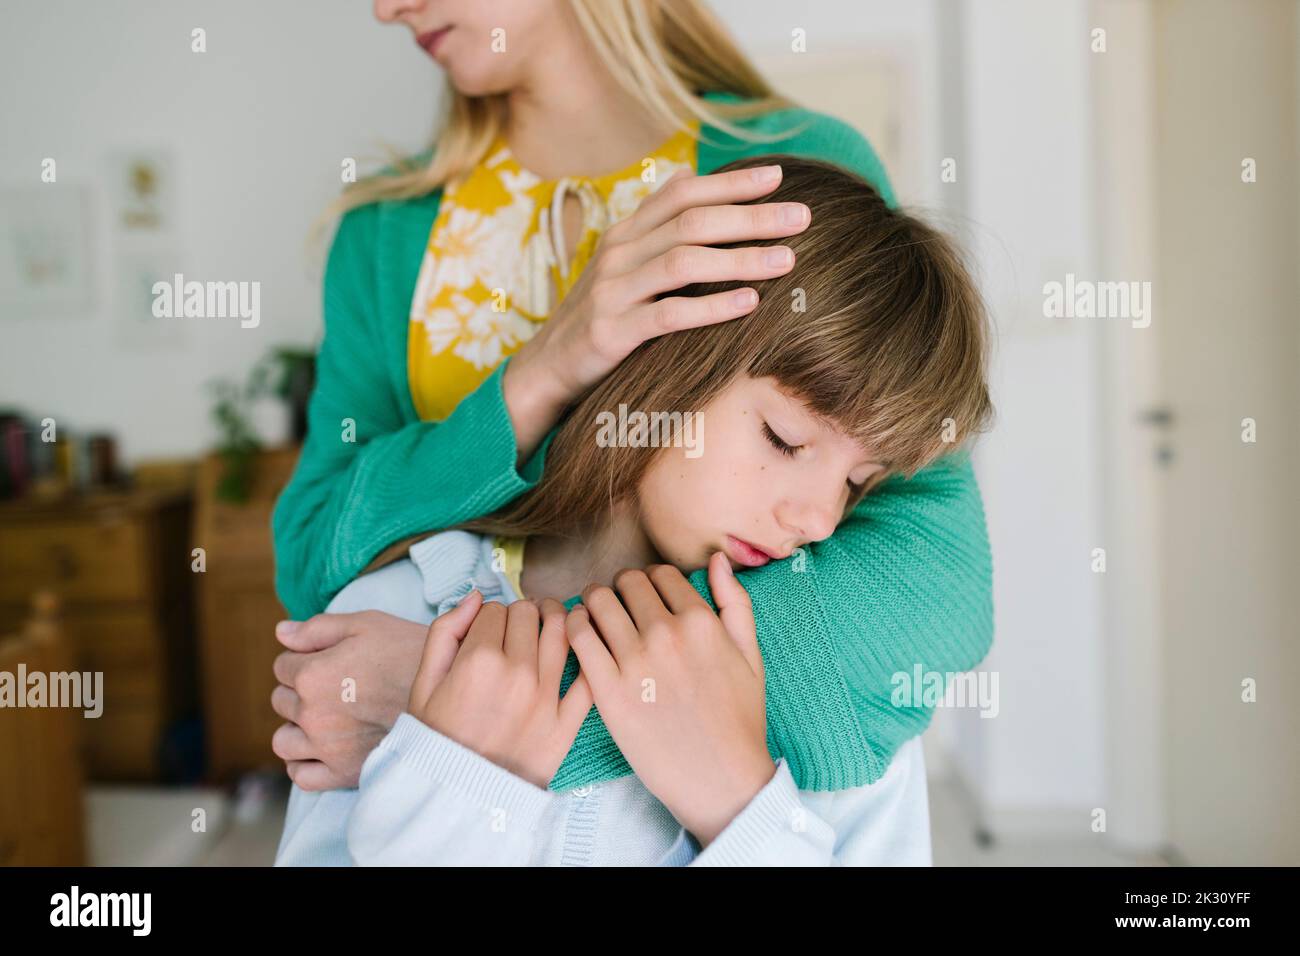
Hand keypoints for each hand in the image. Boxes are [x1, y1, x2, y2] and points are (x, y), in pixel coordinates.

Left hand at [271, 610, 426, 789]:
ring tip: (322, 718)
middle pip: (281, 701)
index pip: (282, 666)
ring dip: (296, 727)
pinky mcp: (344, 772)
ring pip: (284, 741)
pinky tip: (321, 749)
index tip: (326, 659)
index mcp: (312, 674)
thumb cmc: (410, 652)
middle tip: (331, 685)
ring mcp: (327, 747)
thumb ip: (318, 629)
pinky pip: (303, 776)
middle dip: (299, 689)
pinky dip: (304, 763)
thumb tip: (281, 632)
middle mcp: (312, 714)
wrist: (451, 693)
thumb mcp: (367, 624)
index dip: (302, 657)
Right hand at [409, 591, 593, 789]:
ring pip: (563, 632)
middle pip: (530, 613)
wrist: (455, 797)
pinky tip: (576, 655)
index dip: (489, 616)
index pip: (496, 608)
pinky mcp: (566, 724)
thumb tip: (476, 595)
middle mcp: (516, 674)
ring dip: (556, 622)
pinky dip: (586, 659)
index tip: (487, 630)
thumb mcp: (424, 682)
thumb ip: (446, 631)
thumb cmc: (437, 737)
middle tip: (515, 630)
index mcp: (477, 661)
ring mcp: (545, 700)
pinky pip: (587, 677)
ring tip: (546, 630)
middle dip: (520, 615)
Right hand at [502, 163, 808, 460]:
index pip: (683, 193)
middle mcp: (619, 254)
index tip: (779, 177)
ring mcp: (613, 292)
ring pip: (684, 263)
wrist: (547, 367)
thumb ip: (655, 222)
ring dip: (740, 259)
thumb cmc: (600, 314)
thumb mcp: (623, 263)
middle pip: (692, 223)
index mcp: (626, 233)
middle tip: (802, 217)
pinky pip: (669, 314)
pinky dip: (712, 307)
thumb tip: (687, 172)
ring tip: (787, 260)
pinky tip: (750, 303)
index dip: (731, 183)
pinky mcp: (613, 332)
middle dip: (751, 217)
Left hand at [565, 553, 775, 846]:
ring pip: (598, 602)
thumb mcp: (751, 656)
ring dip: (594, 603)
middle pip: (627, 582)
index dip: (651, 581)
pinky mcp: (609, 691)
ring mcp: (635, 662)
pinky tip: (582, 636)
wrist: (721, 779)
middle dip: (622, 589)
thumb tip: (716, 561)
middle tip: (619, 606)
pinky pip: (578, 637)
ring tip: (597, 618)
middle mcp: (667, 635)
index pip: (661, 574)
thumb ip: (735, 603)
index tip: (646, 597)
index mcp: (702, 622)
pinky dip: (574, 626)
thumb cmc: (738, 720)